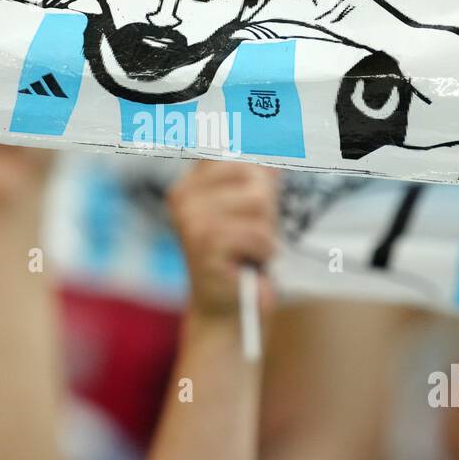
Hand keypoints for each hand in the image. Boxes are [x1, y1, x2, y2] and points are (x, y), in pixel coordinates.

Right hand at [167, 161, 278, 318]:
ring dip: (265, 231)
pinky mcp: (204, 243)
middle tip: (251, 236)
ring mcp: (190, 218)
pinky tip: (247, 265)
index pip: (236, 152)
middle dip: (265, 208)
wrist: (227, 307)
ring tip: (249, 250)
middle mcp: (183, 194)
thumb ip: (259, 176)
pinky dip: (264, 252)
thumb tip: (275, 153)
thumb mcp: (253, 208)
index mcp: (190, 181)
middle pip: (253, 175)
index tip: (261, 195)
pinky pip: (259, 234)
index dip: (260, 172)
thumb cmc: (242, 254)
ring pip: (258, 202)